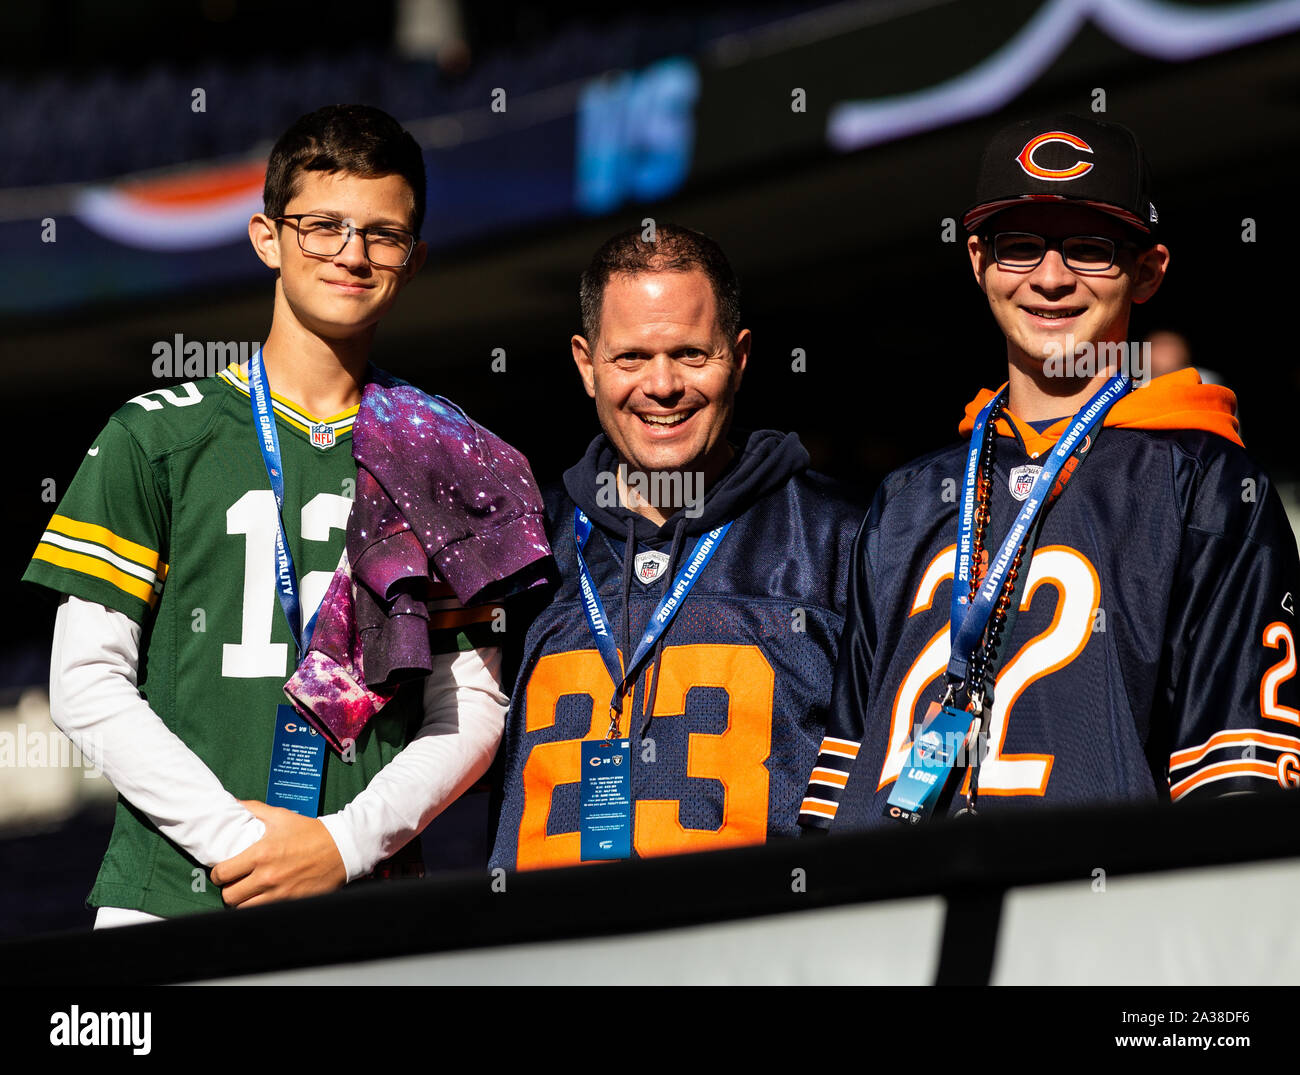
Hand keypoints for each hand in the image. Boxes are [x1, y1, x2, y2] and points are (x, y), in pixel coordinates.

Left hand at [210, 800, 345, 908]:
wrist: (341, 848)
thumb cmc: (311, 833)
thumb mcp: (281, 816)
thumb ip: (254, 809)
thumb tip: (234, 802)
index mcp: (261, 854)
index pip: (222, 874)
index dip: (218, 874)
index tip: (224, 871)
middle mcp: (267, 876)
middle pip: (229, 896)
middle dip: (229, 889)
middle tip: (236, 883)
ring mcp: (279, 893)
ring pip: (244, 909)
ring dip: (244, 901)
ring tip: (249, 893)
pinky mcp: (291, 902)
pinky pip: (264, 913)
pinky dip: (261, 907)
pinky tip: (265, 897)